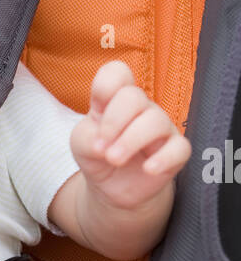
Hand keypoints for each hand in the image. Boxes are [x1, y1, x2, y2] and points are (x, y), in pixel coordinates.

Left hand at [69, 60, 191, 209]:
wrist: (111, 186)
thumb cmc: (97, 154)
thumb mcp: (81, 143)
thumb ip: (86, 137)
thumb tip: (102, 144)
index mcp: (114, 99)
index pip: (116, 73)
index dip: (105, 86)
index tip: (96, 111)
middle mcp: (140, 108)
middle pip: (134, 97)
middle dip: (114, 122)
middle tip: (102, 148)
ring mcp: (160, 128)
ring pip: (156, 121)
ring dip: (131, 141)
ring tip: (114, 160)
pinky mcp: (174, 151)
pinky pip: (180, 148)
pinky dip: (164, 159)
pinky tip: (148, 169)